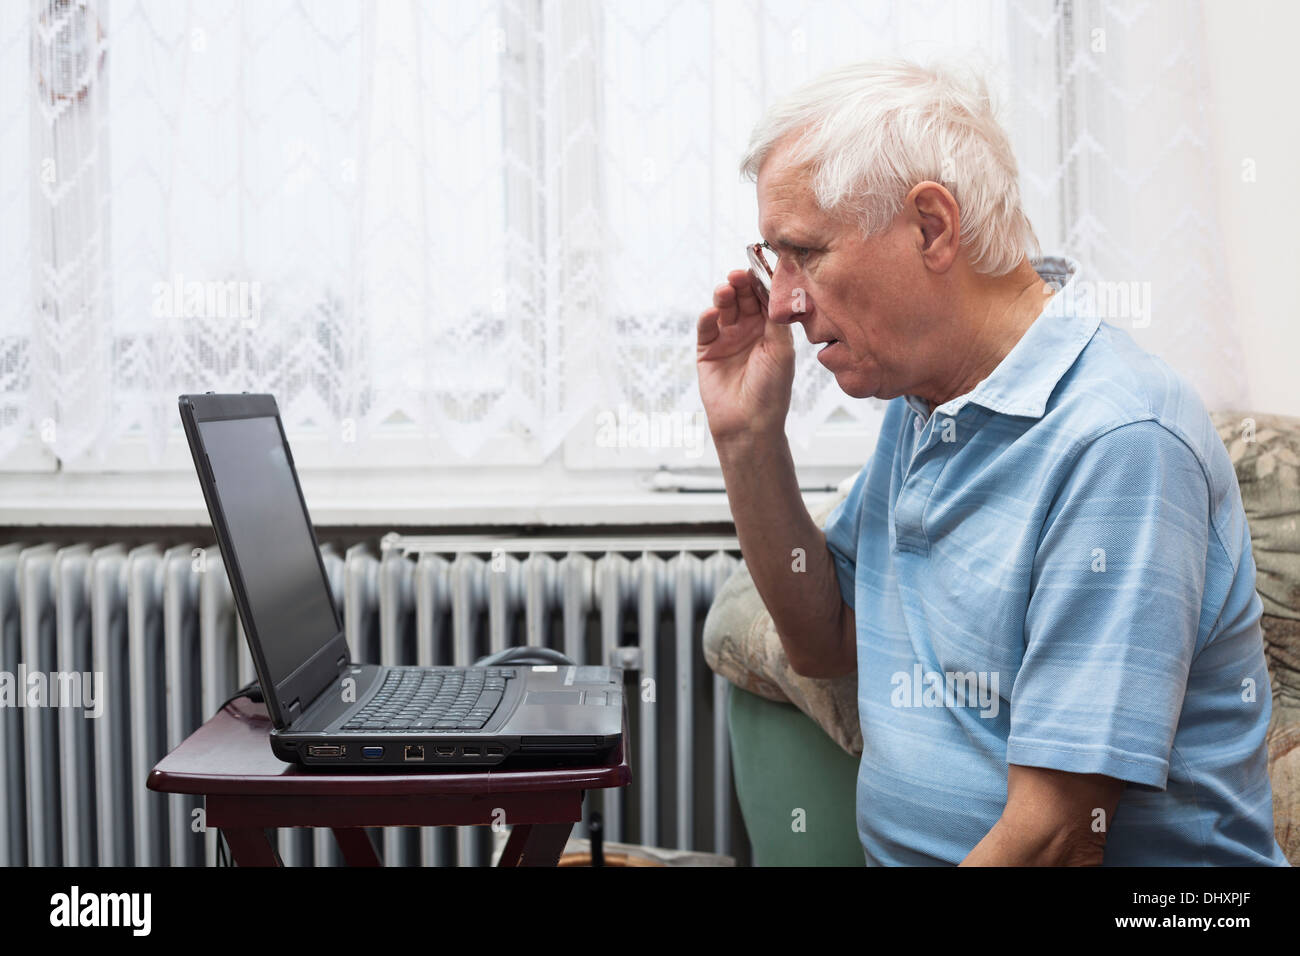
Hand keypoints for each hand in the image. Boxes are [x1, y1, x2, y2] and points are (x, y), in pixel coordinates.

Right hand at [696, 269, 794, 442]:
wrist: (748, 423)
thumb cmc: (771, 390)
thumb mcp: (781, 350)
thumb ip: (774, 318)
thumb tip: (772, 286)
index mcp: (771, 330)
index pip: (765, 298)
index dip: (761, 282)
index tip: (759, 268)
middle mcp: (749, 331)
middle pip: (743, 298)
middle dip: (741, 284)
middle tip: (739, 275)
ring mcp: (727, 339)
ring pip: (724, 308)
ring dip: (724, 296)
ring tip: (726, 290)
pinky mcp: (707, 350)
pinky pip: (706, 327)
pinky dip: (708, 317)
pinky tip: (713, 313)